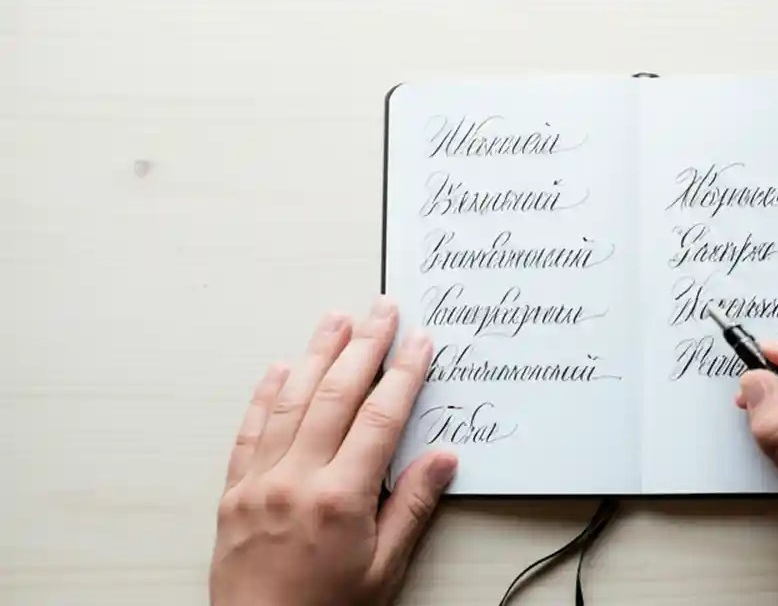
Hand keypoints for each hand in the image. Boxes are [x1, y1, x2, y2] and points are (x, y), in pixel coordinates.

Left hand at [211, 298, 456, 605]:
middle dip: (364, 346)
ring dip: (316, 354)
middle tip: (382, 310)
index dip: (404, 374)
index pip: (380, 418)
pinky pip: (250, 430)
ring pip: (290, 401)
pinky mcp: (233, 493)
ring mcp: (260, 483)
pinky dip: (266, 394)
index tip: (418, 343)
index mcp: (340, 499)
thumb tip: (442, 459)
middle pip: (336, 395)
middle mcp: (296, 481)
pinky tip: (278, 368)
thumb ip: (411, 507)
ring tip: (336, 320)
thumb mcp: (384, 569)